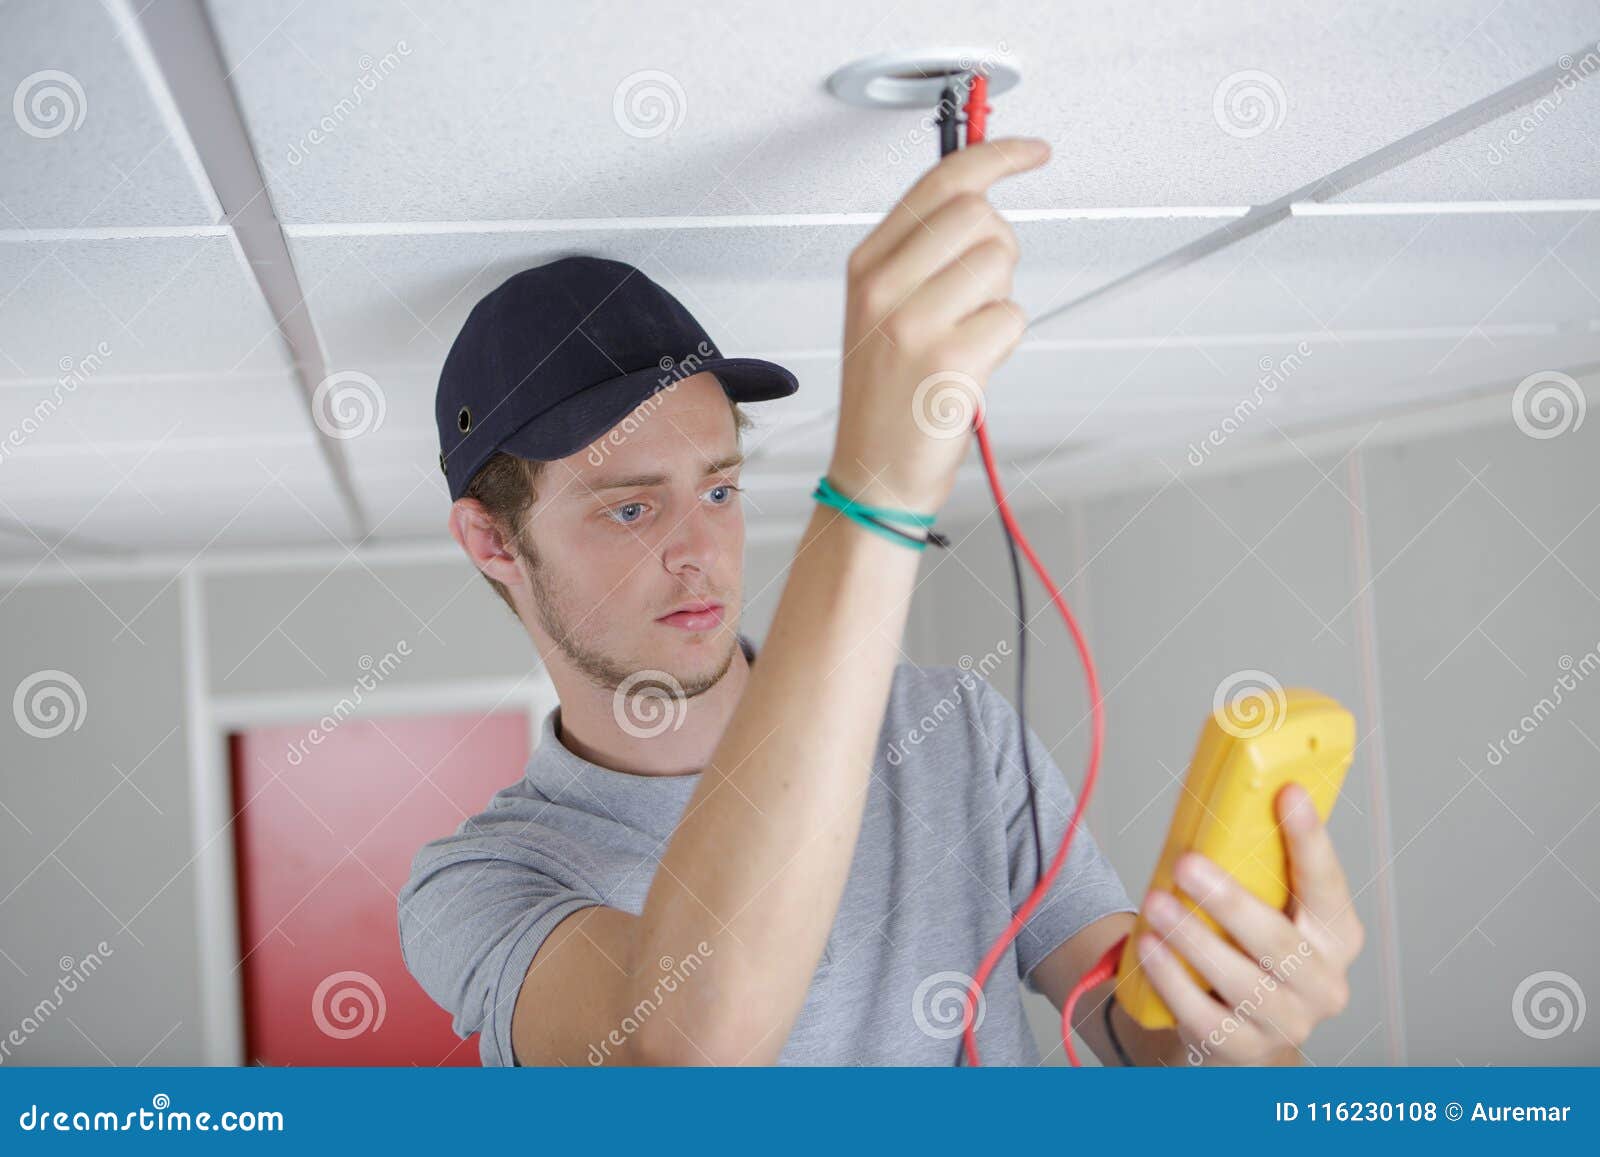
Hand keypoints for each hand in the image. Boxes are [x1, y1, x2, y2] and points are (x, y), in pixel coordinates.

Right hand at [827, 137, 1049, 514]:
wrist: (873, 475)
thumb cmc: (889, 394)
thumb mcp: (886, 309)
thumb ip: (925, 251)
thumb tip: (983, 197)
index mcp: (867, 265)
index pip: (940, 181)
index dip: (997, 154)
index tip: (1033, 151)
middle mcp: (882, 287)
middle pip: (979, 213)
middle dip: (999, 245)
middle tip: (978, 293)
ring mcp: (913, 323)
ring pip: (1000, 261)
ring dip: (1000, 298)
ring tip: (966, 336)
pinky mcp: (948, 360)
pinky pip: (1012, 316)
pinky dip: (1005, 342)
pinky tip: (972, 368)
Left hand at [1135, 783, 1365, 1064]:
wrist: (1237, 1030)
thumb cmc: (1249, 951)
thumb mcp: (1267, 909)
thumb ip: (1259, 867)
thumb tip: (1227, 795)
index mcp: (1337, 936)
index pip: (1327, 884)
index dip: (1309, 839)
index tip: (1287, 792)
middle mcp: (1322, 984)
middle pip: (1276, 940)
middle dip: (1229, 900)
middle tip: (1187, 864)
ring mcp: (1286, 1022)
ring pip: (1240, 978)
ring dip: (1192, 938)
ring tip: (1156, 903)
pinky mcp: (1243, 1049)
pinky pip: (1204, 1014)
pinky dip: (1173, 979)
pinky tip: (1149, 949)